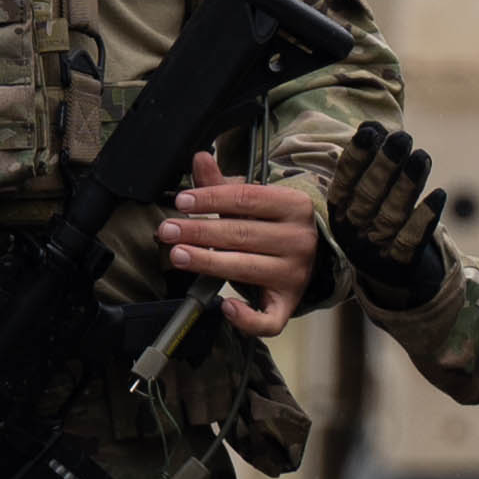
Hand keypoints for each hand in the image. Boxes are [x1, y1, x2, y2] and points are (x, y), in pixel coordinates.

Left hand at [160, 151, 324, 333]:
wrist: (310, 253)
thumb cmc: (273, 224)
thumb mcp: (254, 199)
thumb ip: (223, 184)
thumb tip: (200, 158)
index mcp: (293, 206)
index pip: (247, 199)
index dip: (211, 199)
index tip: (182, 202)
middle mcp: (299, 240)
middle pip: (242, 234)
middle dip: (200, 232)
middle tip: (168, 230)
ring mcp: (295, 274)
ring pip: (247, 270)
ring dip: (208, 262)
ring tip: (178, 255)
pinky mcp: (288, 303)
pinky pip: (269, 320)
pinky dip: (247, 318)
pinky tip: (225, 306)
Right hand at [322, 121, 457, 311]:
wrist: (390, 275)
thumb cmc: (377, 217)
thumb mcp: (367, 192)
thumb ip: (369, 158)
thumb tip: (371, 126)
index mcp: (338, 211)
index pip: (344, 182)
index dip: (356, 157)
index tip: (369, 132)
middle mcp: (352, 232)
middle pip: (369, 197)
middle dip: (385, 165)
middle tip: (402, 138)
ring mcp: (375, 250)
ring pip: (391, 215)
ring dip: (407, 186)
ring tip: (422, 157)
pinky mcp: (400, 265)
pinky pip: (412, 241)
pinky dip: (424, 219)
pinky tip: (439, 195)